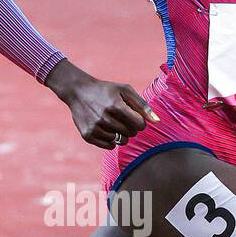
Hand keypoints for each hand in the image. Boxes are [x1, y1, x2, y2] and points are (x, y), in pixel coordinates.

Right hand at [44, 60, 158, 148]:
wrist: (79, 91)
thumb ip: (143, 105)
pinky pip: (109, 146)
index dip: (140, 121)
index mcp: (116, 106)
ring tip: (113, 122)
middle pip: (131, 134)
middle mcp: (105, 118)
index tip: (134, 116)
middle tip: (123, 118)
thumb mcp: (125, 90)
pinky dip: (111, 140)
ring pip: (121, 141)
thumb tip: (157, 122)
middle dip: (131, 127)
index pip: (140, 125)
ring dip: (121, 133)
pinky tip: (106, 129)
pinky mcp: (88, 135)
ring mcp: (95, 128)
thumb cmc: (106, 90)